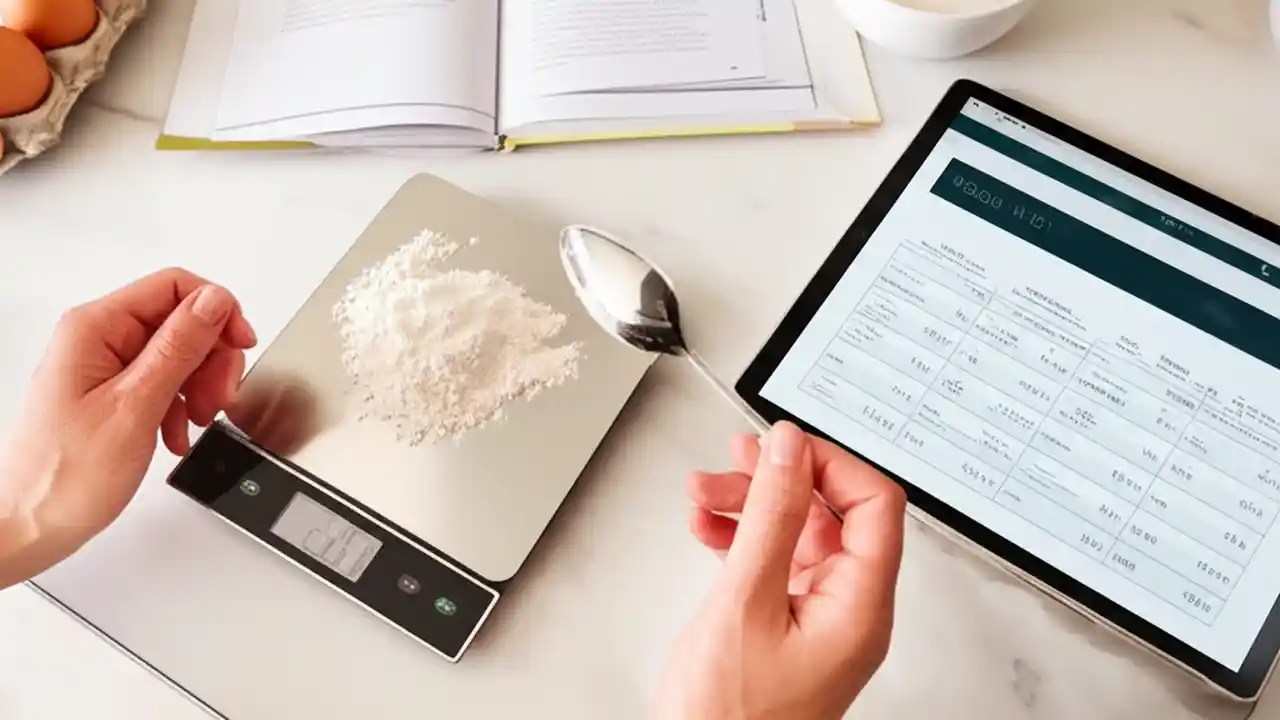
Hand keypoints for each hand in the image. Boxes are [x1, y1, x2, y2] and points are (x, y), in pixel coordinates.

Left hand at [0, 268, 255, 587]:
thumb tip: (213, 303)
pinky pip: (164, 382)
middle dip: (211, 359)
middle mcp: (97, 339)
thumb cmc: (62, 477)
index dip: (217, 311)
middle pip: (181, 321)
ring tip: (199, 420)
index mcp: (94, 329)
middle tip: (219, 397)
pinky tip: (179, 432)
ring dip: (200, 386)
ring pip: (179, 354)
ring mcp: (104, 366)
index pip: (174, 287)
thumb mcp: (134, 407)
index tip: (240, 344)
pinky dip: (182, 406)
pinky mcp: (112, 393)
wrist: (28, 525)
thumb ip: (178, 349)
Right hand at [654, 422, 906, 719]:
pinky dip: (741, 540)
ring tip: (706, 497)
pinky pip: (775, 564)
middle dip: (778, 482)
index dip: (830, 465)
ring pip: (797, 535)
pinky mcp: (787, 628)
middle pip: (832, 514)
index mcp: (860, 606)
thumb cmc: (729, 718)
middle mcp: (850, 611)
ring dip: (751, 507)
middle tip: (735, 465)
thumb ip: (772, 518)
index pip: (875, 505)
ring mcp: (819, 621)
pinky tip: (710, 531)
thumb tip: (790, 452)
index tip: (783, 448)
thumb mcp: (746, 601)